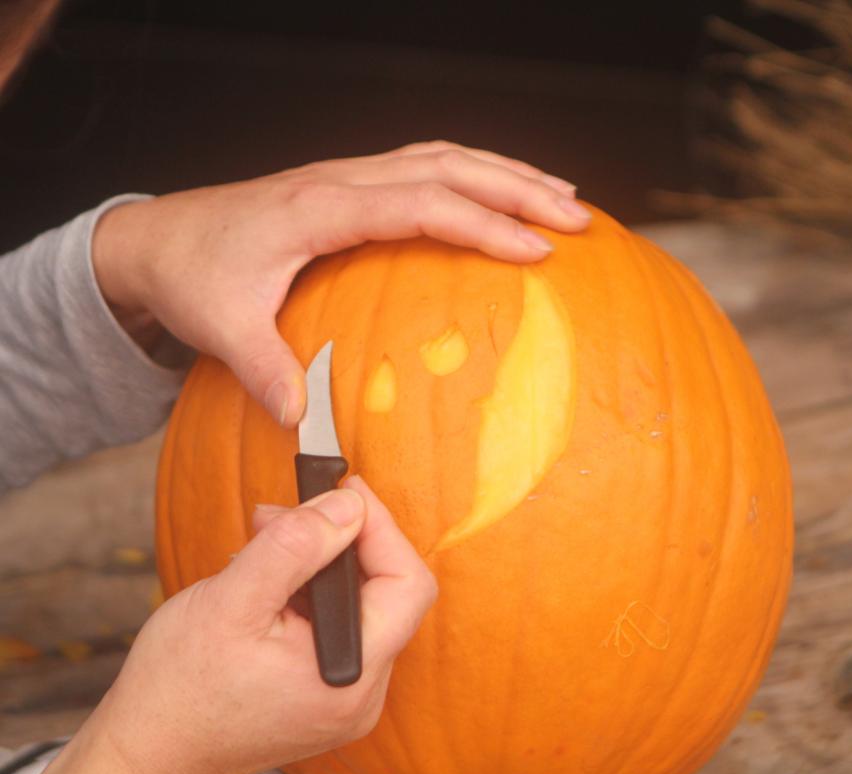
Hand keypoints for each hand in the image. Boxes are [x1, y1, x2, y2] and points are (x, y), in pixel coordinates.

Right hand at [36, 477, 436, 773]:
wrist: (146, 752)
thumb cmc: (178, 690)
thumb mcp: (231, 601)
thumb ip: (294, 547)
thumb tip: (347, 505)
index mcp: (350, 674)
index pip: (407, 581)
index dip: (380, 526)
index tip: (344, 491)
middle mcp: (361, 691)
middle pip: (386, 588)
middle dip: (340, 537)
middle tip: (288, 514)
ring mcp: (345, 695)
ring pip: (360, 602)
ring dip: (320, 559)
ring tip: (267, 542)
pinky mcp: (325, 692)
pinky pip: (338, 625)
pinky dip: (311, 589)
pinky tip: (271, 577)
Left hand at [92, 140, 590, 424]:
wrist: (157, 238)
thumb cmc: (191, 276)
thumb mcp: (221, 325)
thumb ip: (265, 369)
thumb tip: (305, 422)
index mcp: (320, 208)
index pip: (420, 205)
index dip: (481, 224)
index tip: (535, 250)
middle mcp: (341, 180)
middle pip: (448, 166)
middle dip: (518, 188)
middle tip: (577, 218)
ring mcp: (346, 176)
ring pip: (442, 156)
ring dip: (505, 172)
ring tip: (561, 196)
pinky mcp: (347, 186)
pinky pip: (422, 166)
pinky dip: (473, 174)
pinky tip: (498, 192)